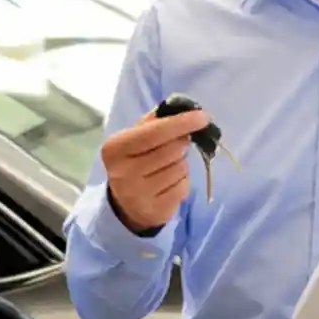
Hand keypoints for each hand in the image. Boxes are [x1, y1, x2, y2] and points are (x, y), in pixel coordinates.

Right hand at [102, 107, 208, 233]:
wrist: (126, 204)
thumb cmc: (135, 161)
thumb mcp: (135, 138)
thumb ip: (154, 121)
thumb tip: (182, 108)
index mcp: (115, 148)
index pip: (154, 132)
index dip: (181, 123)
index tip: (203, 116)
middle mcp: (122, 173)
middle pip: (172, 150)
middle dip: (181, 144)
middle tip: (178, 144)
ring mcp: (138, 195)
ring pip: (180, 169)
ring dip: (181, 165)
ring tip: (167, 167)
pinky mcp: (155, 210)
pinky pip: (183, 187)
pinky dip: (183, 182)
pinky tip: (169, 184)